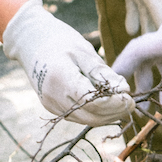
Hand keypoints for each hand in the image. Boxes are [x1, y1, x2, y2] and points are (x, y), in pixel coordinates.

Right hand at [2, 0, 132, 126]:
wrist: (30, 42)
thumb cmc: (60, 41)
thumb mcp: (84, 52)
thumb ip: (103, 73)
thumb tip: (124, 90)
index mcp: (62, 79)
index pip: (94, 102)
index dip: (115, 104)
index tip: (130, 98)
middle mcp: (54, 97)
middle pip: (91, 116)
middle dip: (114, 113)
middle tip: (131, 104)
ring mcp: (51, 105)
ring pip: (85, 120)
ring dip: (106, 116)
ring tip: (121, 105)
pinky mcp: (52, 108)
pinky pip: (77, 116)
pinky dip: (94, 113)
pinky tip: (106, 105)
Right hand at [113, 5, 161, 109]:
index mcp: (160, 39)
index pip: (134, 52)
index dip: (121, 66)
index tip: (114, 83)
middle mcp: (159, 38)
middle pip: (140, 60)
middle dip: (137, 82)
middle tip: (137, 104)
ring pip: (151, 61)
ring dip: (151, 80)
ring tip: (156, 103)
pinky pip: (161, 59)